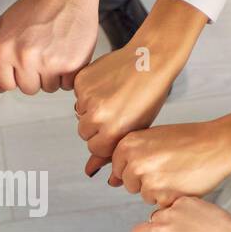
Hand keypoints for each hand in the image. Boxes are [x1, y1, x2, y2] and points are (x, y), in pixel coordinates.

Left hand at [0, 0, 101, 94]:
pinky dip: (69, 74)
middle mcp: (24, 59)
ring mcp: (49, 63)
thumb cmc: (35, 7)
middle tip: (43, 56)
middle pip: (28, 88)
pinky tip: (67, 54)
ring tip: (55, 52)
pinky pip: (68, 85)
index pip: (6, 84)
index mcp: (4, 51)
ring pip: (49, 88)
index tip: (24, 64)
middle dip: (35, 76)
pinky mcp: (71, 64)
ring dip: (53, 76)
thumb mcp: (5, 25)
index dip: (16, 76)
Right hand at [74, 0, 206, 175]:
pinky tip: (108, 85)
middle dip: (96, 126)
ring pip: (79, 113)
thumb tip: (90, 171)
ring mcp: (87, 96)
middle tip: (117, 111)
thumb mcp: (135, 128)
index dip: (107, 140)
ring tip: (114, 96)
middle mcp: (97, 115)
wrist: (151, 59)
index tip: (118, 129)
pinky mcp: (82, 80)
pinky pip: (79, 94)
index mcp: (112, 131)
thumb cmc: (149, 95)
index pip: (94, 148)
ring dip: (92, 108)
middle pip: (84, 132)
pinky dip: (89, 92)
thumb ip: (111, 151)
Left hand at [109, 105, 230, 205]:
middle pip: (129, 183)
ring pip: (143, 194)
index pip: (118, 168)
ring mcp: (147, 179)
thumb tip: (111, 181)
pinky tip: (182, 182)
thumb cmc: (188, 140)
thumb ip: (129, 157)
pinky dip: (170, 198)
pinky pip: (158, 204)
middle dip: (146, 179)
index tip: (156, 160)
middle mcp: (134, 161)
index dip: (138, 166)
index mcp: (127, 144)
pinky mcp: (163, 195)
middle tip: (169, 166)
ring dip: (158, 190)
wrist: (217, 144)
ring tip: (177, 173)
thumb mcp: (152, 139)